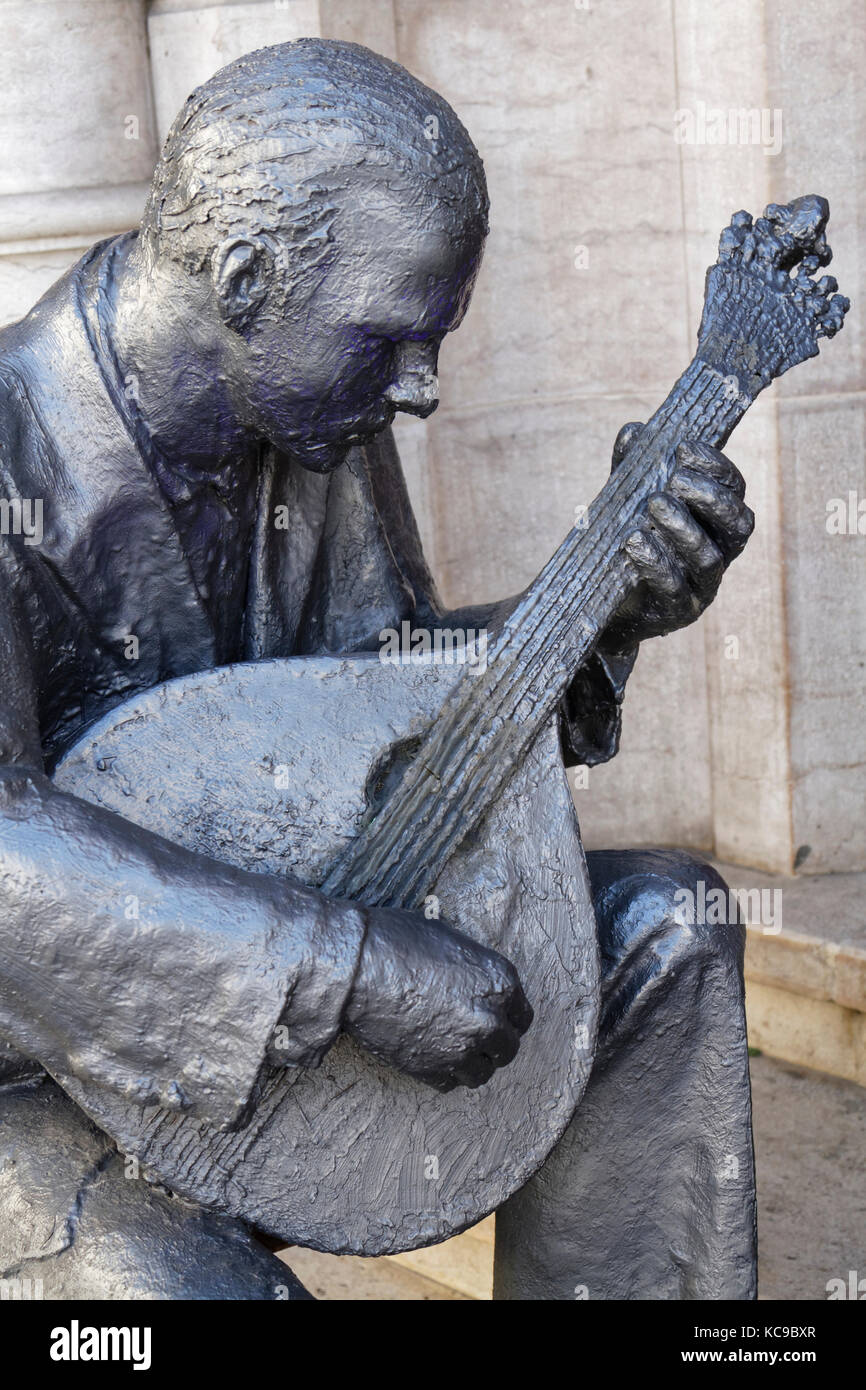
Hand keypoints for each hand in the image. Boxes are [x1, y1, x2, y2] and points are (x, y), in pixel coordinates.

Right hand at [344, 906, 532, 1090]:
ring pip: (482, 1074)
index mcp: (501, 981)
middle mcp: (490, 1019)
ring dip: (471, 1064)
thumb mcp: (450, 942)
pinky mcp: (433, 1070)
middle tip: (471, 1036)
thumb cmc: (398, 942)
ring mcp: (463, 1049)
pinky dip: (444, 1074)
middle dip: (492, 1044)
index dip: (507, 1018)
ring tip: (451, 1049)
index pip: (523, 1016)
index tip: (494, 1020)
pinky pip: (451, 1084)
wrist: (357, 970)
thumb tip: (475, 983)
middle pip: (507, 1049)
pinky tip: (430, 1055)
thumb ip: (474, 970)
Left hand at [601, 422, 753, 649]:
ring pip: (708, 559)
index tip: (684, 448)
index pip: (733, 490)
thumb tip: (633, 432)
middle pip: (738, 526)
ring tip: (653, 506)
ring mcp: (701, 587)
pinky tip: (635, 542)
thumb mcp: (628, 499)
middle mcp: (719, 553)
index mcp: (715, 521)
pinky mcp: (677, 613)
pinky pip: (675, 589)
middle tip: (676, 480)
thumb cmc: (626, 540)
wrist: (599, 599)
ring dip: (683, 529)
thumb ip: (632, 467)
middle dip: (710, 498)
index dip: (716, 467)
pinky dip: (656, 563)